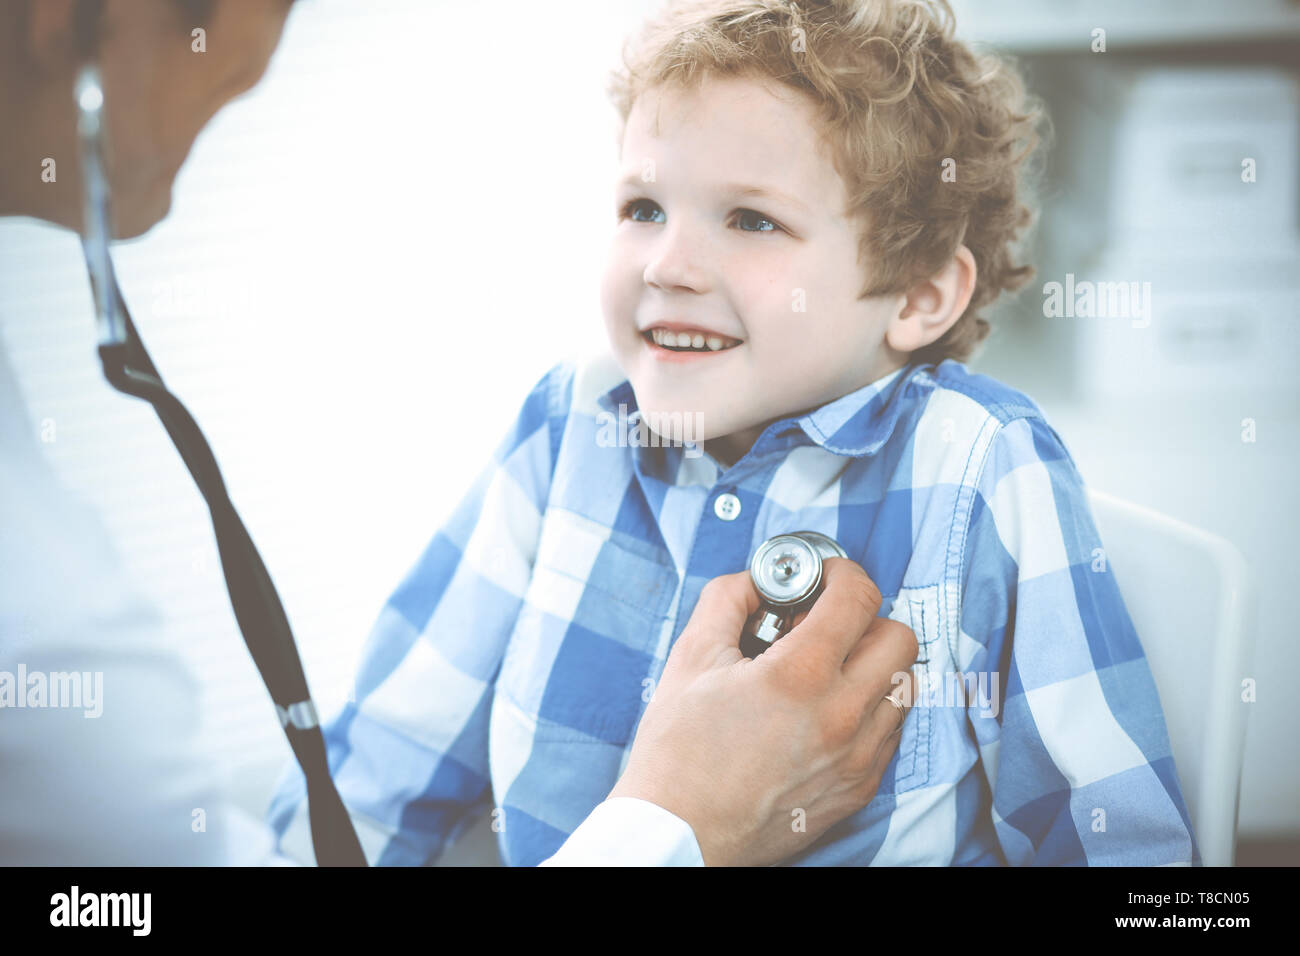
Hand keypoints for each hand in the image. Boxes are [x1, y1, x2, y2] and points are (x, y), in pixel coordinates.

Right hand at [608, 557, 917, 866]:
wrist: (679, 835)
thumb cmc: (678, 751)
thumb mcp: (691, 657)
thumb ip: (728, 600)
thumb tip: (759, 580)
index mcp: (799, 676)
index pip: (859, 598)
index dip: (842, 574)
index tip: (825, 577)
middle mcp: (841, 717)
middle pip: (900, 639)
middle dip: (865, 619)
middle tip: (825, 626)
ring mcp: (857, 758)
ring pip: (904, 685)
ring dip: (872, 664)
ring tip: (826, 670)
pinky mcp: (859, 788)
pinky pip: (890, 730)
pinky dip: (869, 708)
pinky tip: (825, 710)